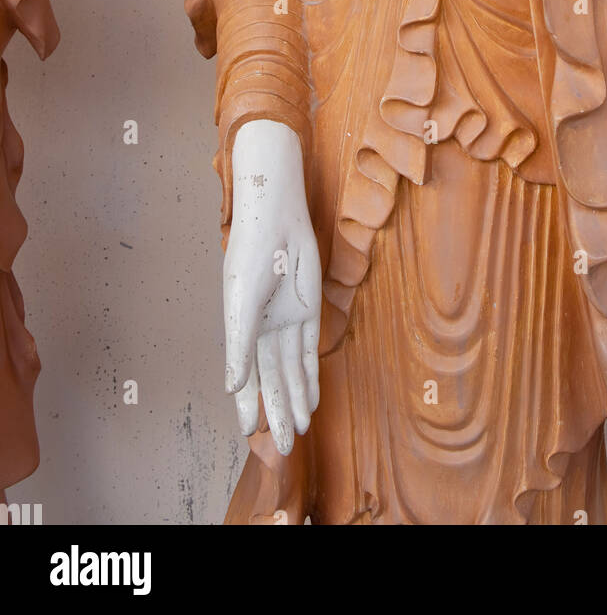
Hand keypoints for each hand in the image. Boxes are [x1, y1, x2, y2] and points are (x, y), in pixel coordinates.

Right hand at [223, 121, 320, 455]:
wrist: (275, 220)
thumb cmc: (250, 257)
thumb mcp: (240, 305)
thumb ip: (239, 347)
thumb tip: (233, 387)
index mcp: (240, 331)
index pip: (244, 379)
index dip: (246, 407)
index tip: (247, 434)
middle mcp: (263, 331)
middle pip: (272, 382)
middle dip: (276, 413)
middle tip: (282, 448)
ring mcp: (286, 322)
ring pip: (292, 372)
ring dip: (296, 400)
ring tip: (299, 431)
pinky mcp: (308, 311)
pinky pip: (309, 352)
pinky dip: (311, 376)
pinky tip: (312, 399)